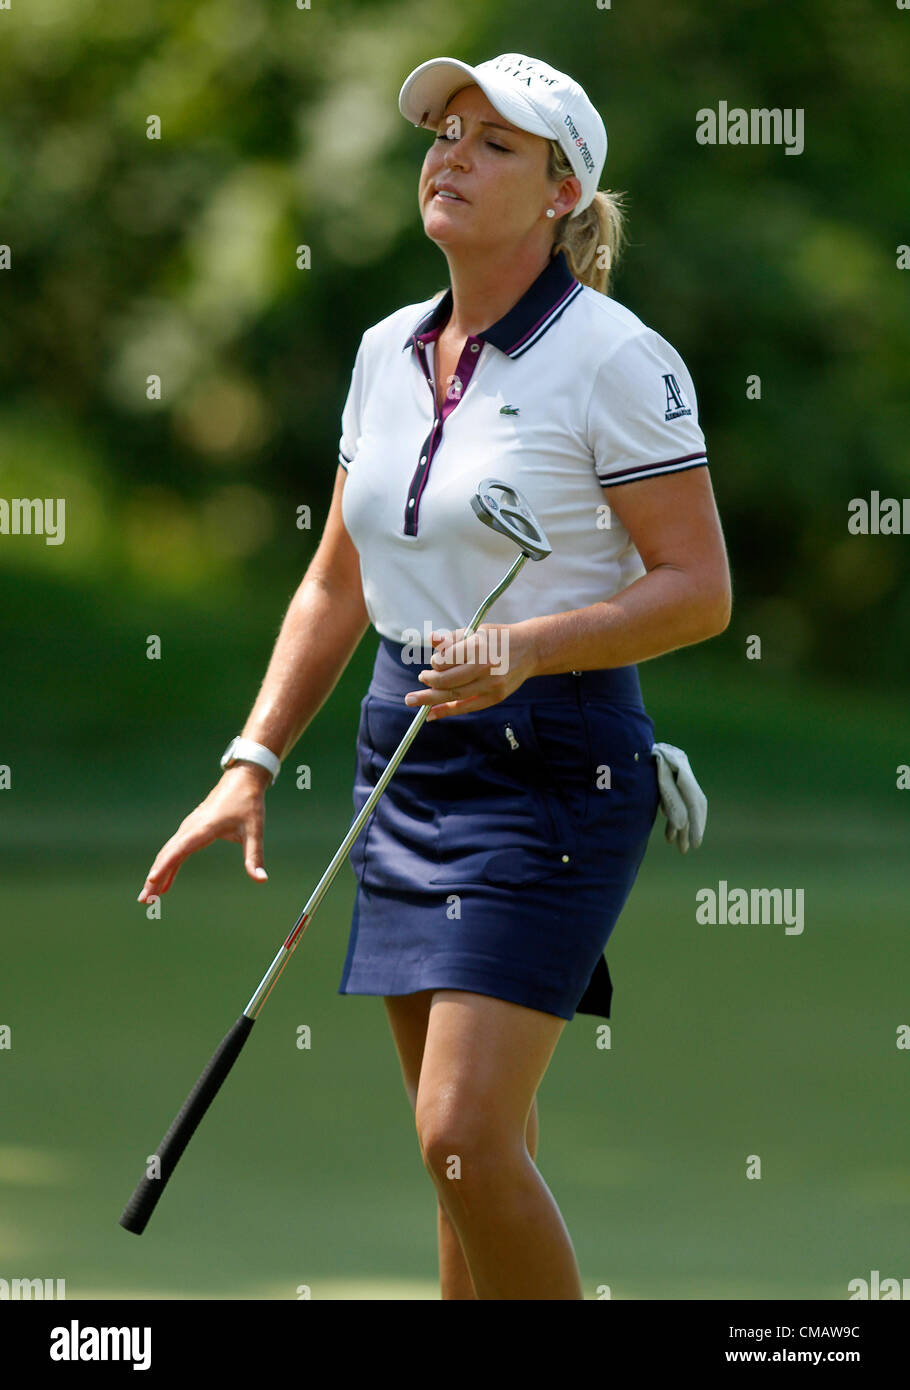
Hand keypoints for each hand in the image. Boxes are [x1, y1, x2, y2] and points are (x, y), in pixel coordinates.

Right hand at [137, 763, 271, 901]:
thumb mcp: (255, 830)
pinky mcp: (191, 829)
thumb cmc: (248, 803)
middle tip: (144, 900)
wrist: (242, 779)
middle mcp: (191, 828)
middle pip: (167, 855)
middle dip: (154, 878)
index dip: (165, 867)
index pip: (179, 850)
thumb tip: (261, 879)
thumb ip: (255, 856)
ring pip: (167, 853)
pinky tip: (164, 884)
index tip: (151, 880)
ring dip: (157, 873)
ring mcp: (188, 828)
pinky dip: (167, 866)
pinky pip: (175, 850)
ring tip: (148, 896)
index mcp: (203, 828)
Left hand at [403, 622, 538, 720]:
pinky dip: (447, 711)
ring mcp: (491, 684)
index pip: (444, 661)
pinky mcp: (495, 697)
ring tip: (412, 700)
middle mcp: (485, 667)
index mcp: (478, 647)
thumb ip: (453, 638)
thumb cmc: (499, 638)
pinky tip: (431, 715)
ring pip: (453, 695)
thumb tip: (432, 639)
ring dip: (430, 698)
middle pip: (447, 681)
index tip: (434, 662)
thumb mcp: (477, 631)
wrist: (530, 649)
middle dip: (428, 681)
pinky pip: (466, 707)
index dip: (435, 663)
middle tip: (421, 678)